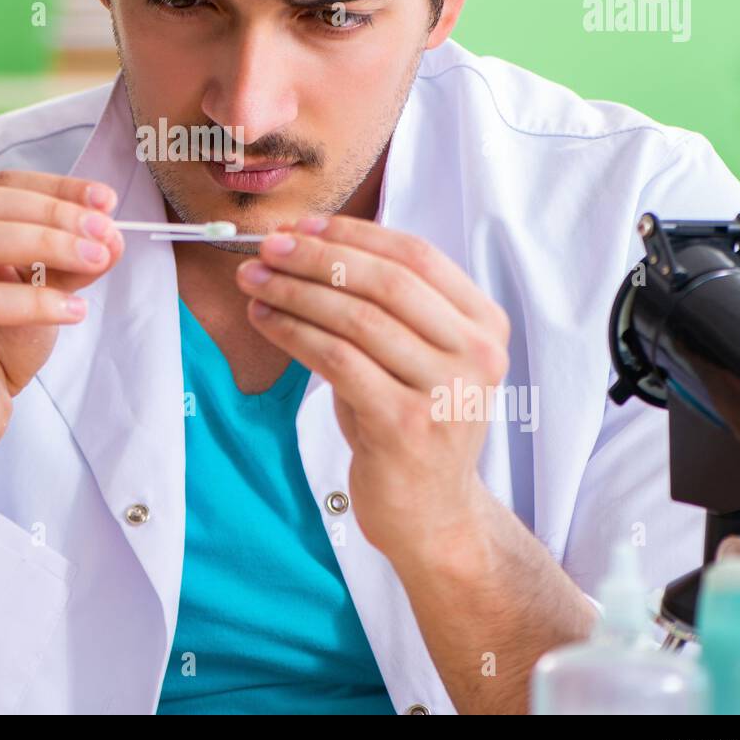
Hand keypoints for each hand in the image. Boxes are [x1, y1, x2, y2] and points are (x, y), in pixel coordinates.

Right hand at [0, 170, 123, 470]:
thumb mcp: (41, 288)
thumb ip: (69, 257)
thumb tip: (112, 233)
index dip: (56, 188)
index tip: (106, 201)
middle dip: (55, 214)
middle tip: (105, 232)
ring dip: (50, 245)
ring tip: (96, 261)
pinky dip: (38, 301)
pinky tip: (74, 311)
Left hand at [234, 215, 510, 565]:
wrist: (433, 514)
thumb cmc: (411, 420)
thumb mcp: (416, 355)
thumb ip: (386, 303)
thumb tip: (305, 242)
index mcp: (485, 324)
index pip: (416, 256)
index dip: (353, 234)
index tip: (301, 225)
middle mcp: (476, 355)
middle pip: (385, 282)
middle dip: (316, 257)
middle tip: (267, 247)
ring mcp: (444, 392)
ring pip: (356, 318)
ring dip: (294, 292)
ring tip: (254, 280)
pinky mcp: (405, 426)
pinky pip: (337, 360)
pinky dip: (293, 332)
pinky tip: (265, 320)